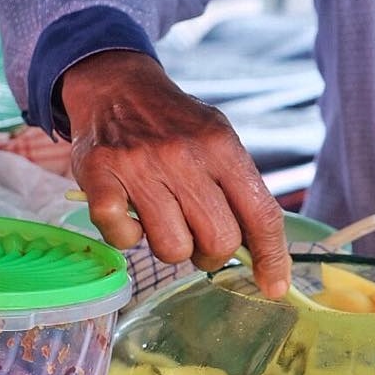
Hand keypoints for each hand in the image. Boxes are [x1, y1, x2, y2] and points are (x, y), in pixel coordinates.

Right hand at [60, 50, 291, 296]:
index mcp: (222, 147)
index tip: (275, 286)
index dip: (272, 256)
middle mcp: (184, 155)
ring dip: (172, 246)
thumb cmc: (177, 125)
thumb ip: (240, 189)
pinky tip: (130, 212)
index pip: (261, 213)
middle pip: (219, 240)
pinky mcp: (99, 178)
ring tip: (165, 220)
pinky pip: (124, 240)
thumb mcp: (219, 140)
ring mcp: (139, 166)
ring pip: (172, 248)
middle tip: (202, 244)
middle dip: (214, 255)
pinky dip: (128, 237)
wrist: (117, 88)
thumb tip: (262, 253)